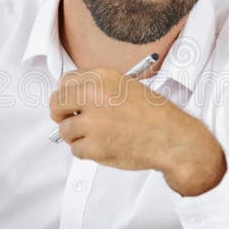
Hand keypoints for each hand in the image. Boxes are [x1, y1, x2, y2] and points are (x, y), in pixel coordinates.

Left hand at [50, 68, 225, 195]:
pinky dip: (86, 151)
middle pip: (56, 104)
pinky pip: (76, 150)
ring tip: (96, 135)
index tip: (68, 101)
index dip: (65, 93)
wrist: (172, 139)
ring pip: (64, 131)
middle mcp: (95, 96)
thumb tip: (73, 96)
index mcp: (102, 77)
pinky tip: (103, 146)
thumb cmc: (155, 115)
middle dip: (59, 113)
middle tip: (67, 119)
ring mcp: (93, 122)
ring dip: (76, 136)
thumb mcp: (127, 86)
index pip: (66, 81)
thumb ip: (99, 87)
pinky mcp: (94, 147)